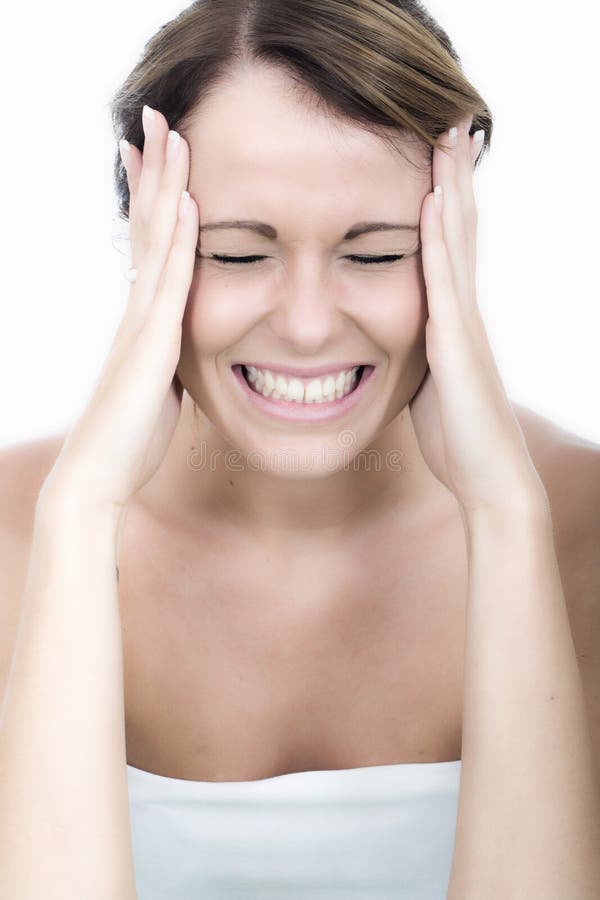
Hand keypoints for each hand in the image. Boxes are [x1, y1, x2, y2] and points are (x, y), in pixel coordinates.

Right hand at [41, 106, 198, 518]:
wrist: (99, 477)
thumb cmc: (129, 440)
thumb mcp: (161, 391)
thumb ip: (173, 363)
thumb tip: (186, 355)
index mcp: (142, 320)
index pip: (150, 245)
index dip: (152, 197)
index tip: (156, 154)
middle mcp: (137, 310)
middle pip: (149, 226)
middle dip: (154, 170)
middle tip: (158, 116)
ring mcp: (140, 324)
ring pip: (156, 241)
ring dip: (165, 184)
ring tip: (169, 131)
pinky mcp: (150, 347)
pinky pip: (171, 284)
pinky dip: (181, 241)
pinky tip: (189, 201)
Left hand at [409, 116, 547, 519]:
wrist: (487, 476)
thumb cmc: (456, 437)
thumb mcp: (428, 385)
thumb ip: (416, 354)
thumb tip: (392, 344)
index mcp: (451, 319)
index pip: (448, 246)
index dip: (446, 199)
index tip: (437, 156)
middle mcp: (462, 310)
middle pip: (458, 228)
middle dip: (454, 176)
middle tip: (452, 122)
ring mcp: (462, 323)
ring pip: (455, 241)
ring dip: (450, 187)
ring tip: (448, 136)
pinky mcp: (455, 344)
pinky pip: (442, 282)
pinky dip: (435, 239)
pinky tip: (428, 201)